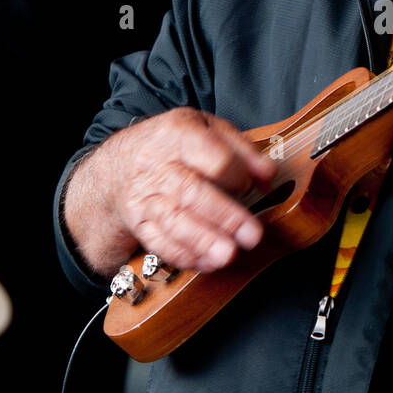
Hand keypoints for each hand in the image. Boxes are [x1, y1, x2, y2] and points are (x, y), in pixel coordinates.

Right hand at [64, 108, 279, 276]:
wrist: (123, 161)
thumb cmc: (175, 144)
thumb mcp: (210, 129)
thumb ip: (244, 150)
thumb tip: (269, 174)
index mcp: (180, 134)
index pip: (213, 157)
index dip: (237, 175)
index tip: (250, 186)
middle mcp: (158, 165)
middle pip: (192, 192)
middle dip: (225, 216)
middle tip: (252, 235)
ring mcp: (145, 196)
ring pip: (173, 221)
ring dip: (203, 241)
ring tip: (228, 255)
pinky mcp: (139, 223)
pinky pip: (160, 243)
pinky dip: (185, 256)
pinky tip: (209, 262)